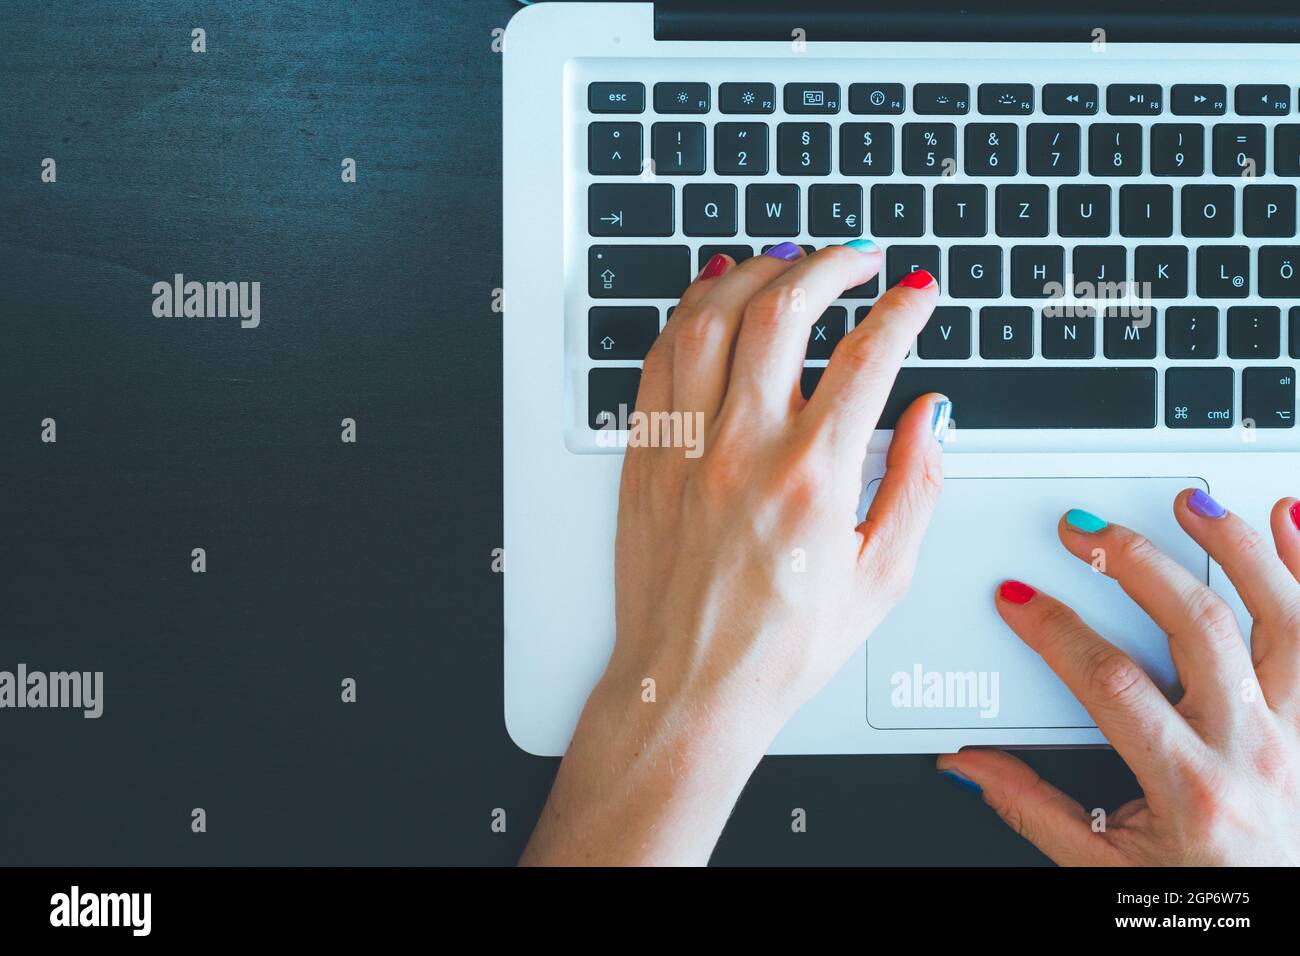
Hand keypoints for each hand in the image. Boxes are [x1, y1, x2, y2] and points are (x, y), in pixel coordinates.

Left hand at [522, 243, 944, 864]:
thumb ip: (916, 486)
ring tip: (788, 262)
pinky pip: (658, 359)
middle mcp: (744, 450)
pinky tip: (712, 297)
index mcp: (813, 480)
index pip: (868, 357)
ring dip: (754, 273)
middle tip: (859, 258)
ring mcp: (685, 447)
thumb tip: (932, 415)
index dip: (903, 309)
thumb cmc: (780, 648)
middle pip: (784, 312)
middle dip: (831, 265)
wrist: (688, 688)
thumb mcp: (881, 580)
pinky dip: (686, 313)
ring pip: (710, 319)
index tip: (918, 293)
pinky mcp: (645, 456)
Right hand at [939, 491, 1299, 865]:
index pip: (1111, 683)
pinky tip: (1291, 520)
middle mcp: (1252, 749)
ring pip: (1279, 616)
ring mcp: (1297, 730)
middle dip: (1134, 563)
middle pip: (1198, 627)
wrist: (1276, 922)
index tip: (1018, 598)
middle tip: (1085, 531)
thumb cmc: (1199, 895)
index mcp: (1189, 786)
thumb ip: (1032, 808)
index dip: (1056, 631)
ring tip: (1192, 504)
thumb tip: (970, 765)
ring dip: (1236, 548)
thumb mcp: (1103, 867)